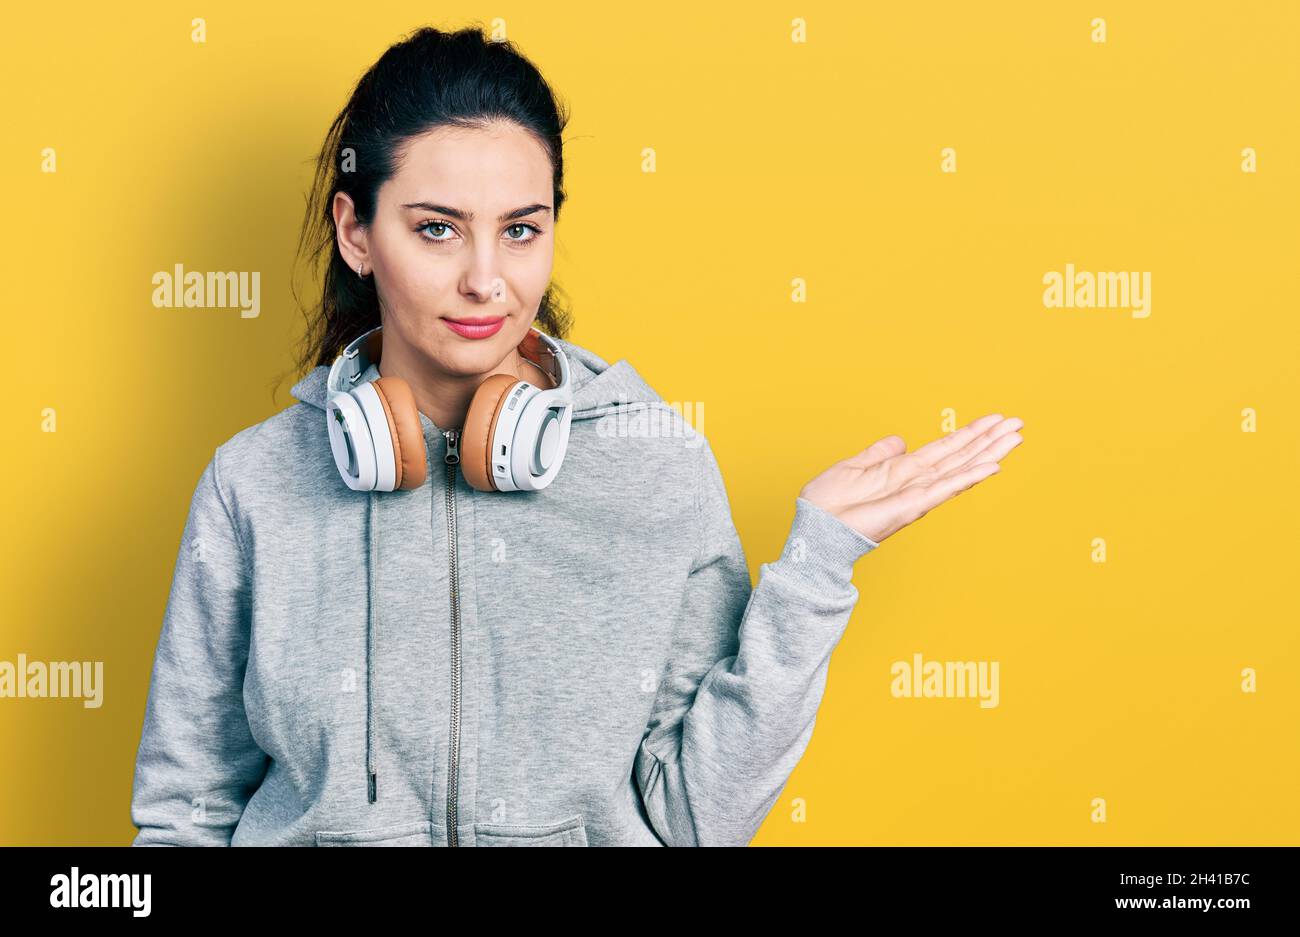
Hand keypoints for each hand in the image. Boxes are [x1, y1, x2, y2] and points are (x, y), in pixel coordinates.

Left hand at [798, 413, 1023, 543]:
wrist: (815, 528)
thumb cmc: (828, 504)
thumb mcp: (855, 467)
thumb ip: (878, 454)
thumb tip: (898, 442)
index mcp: (903, 471)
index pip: (945, 449)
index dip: (969, 434)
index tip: (994, 420)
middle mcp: (916, 482)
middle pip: (961, 456)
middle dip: (989, 440)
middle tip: (1018, 423)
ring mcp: (918, 494)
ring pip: (961, 469)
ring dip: (989, 453)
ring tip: (1016, 437)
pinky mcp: (913, 507)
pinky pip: (946, 489)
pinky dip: (969, 477)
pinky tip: (992, 466)